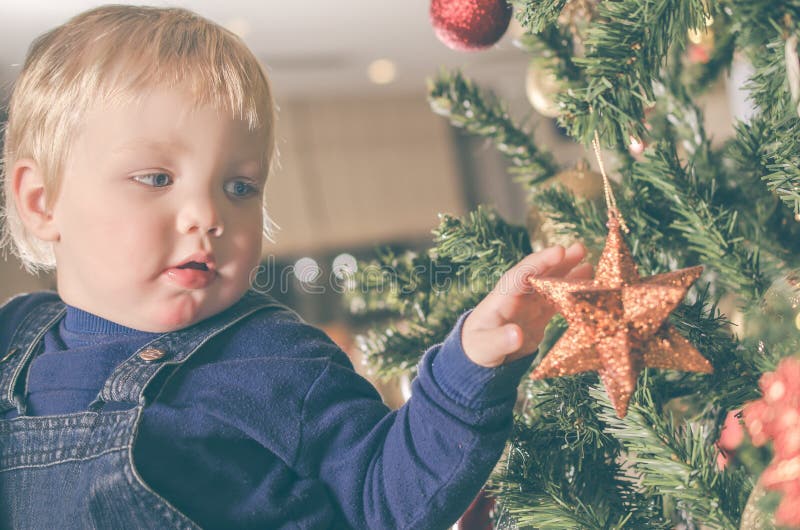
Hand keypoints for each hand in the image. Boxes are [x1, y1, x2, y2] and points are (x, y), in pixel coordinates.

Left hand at [461, 242, 591, 367]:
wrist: (479, 356)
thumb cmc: (477, 348)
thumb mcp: (485, 347)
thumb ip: (500, 340)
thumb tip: (517, 334)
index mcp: (502, 297)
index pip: (522, 274)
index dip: (540, 262)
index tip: (559, 251)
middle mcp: (518, 296)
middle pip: (540, 273)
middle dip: (560, 261)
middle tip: (580, 249)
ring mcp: (529, 304)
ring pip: (552, 285)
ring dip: (569, 274)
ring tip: (590, 265)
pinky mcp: (539, 315)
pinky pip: (557, 301)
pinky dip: (571, 296)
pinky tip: (588, 291)